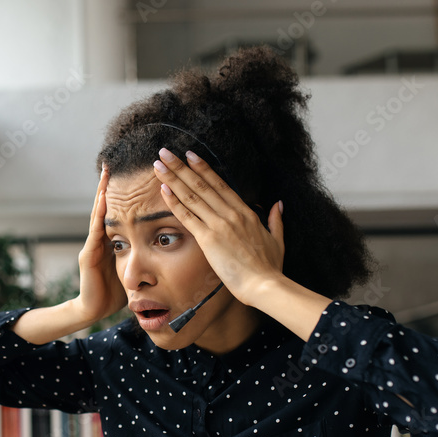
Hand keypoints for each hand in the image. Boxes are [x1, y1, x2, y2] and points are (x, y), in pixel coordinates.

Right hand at [72, 164, 126, 324]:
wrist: (93, 310)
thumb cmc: (112, 292)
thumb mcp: (130, 269)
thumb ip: (138, 256)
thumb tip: (160, 246)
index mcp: (110, 242)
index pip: (116, 212)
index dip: (121, 194)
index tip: (128, 173)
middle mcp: (99, 239)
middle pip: (104, 207)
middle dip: (108, 185)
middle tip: (112, 162)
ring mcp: (91, 246)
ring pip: (98, 214)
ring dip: (102, 193)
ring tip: (106, 174)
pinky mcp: (88, 255)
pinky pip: (95, 231)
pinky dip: (99, 214)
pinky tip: (103, 201)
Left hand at [153, 148, 284, 306]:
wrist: (264, 285)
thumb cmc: (270, 268)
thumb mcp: (278, 240)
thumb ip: (276, 220)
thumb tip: (278, 204)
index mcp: (246, 212)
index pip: (220, 184)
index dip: (203, 168)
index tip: (190, 155)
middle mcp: (231, 213)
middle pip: (202, 184)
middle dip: (181, 166)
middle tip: (165, 151)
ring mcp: (219, 224)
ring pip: (192, 195)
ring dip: (173, 178)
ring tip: (159, 164)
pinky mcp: (209, 239)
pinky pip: (188, 216)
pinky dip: (174, 201)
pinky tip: (163, 189)